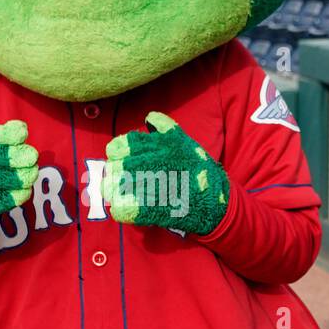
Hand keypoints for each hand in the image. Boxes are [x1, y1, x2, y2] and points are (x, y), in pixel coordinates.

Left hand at [103, 111, 228, 235]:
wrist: (216, 201)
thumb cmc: (198, 170)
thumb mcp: (184, 142)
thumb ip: (165, 128)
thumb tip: (149, 117)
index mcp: (155, 146)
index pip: (116, 147)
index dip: (117, 155)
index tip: (123, 161)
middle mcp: (149, 162)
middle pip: (113, 168)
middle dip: (116, 176)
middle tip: (125, 182)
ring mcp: (147, 187)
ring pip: (112, 189)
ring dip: (116, 193)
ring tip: (126, 196)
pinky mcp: (148, 210)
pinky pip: (120, 210)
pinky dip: (122, 210)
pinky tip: (130, 210)